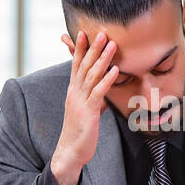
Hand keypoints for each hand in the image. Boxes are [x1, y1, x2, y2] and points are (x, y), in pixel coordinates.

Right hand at [51, 30, 117, 184]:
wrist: (70, 152)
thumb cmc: (80, 132)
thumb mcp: (87, 112)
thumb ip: (95, 99)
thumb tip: (104, 93)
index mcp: (73, 91)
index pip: (76, 65)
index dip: (80, 48)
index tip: (84, 32)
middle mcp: (75, 93)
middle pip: (84, 65)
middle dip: (93, 48)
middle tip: (102, 31)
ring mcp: (80, 101)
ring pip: (92, 76)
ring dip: (103, 59)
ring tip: (112, 44)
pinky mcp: (88, 112)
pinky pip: (98, 93)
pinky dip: (107, 80)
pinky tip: (115, 70)